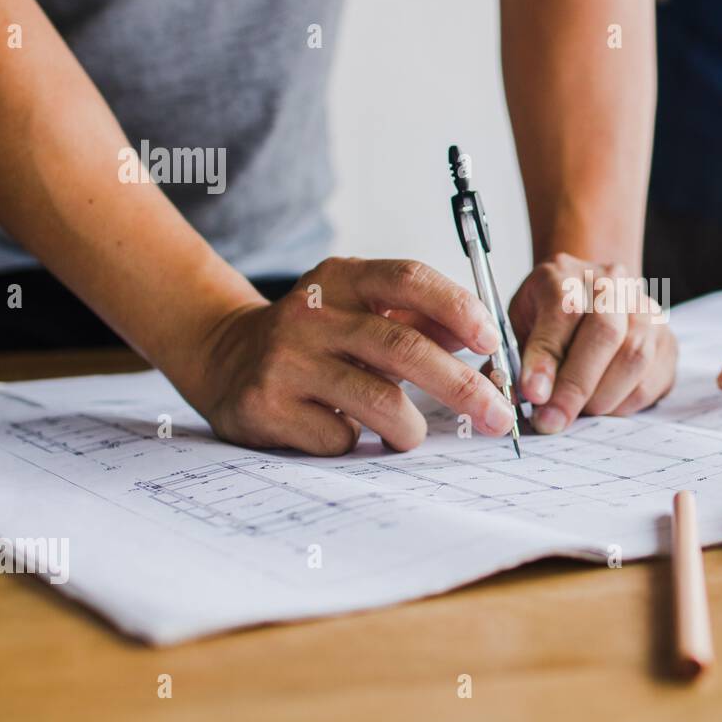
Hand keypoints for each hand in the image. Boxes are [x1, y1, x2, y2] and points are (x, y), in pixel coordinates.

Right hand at [189, 258, 516, 454]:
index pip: (409, 280)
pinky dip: (359, 442)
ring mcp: (286, 361)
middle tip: (497, 415)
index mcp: (341, 279)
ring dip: (411, 428)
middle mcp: (311, 314)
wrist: (224, 357)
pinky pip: (340, 437)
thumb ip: (417, 319)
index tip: (491, 341)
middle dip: (461, 386)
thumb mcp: (360, 309)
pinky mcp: (267, 407)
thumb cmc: (316, 337)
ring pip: (378, 401)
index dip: (458, 309)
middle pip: (403, 348)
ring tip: (411, 436)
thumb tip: (479, 338)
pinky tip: (346, 433)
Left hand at [509, 253, 676, 432]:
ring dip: (601, 396)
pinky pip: (652, 379)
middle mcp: (612, 283)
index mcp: (566, 273)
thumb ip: (513, 358)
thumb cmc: (549, 314)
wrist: (590, 294)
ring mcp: (647, 309)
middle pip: (605, 332)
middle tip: (552, 420)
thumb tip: (507, 399)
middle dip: (576, 386)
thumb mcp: (520, 323)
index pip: (563, 310)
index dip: (547, 357)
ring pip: (634, 356)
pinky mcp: (668, 339)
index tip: (533, 395)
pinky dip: (624, 402)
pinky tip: (602, 405)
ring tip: (577, 412)